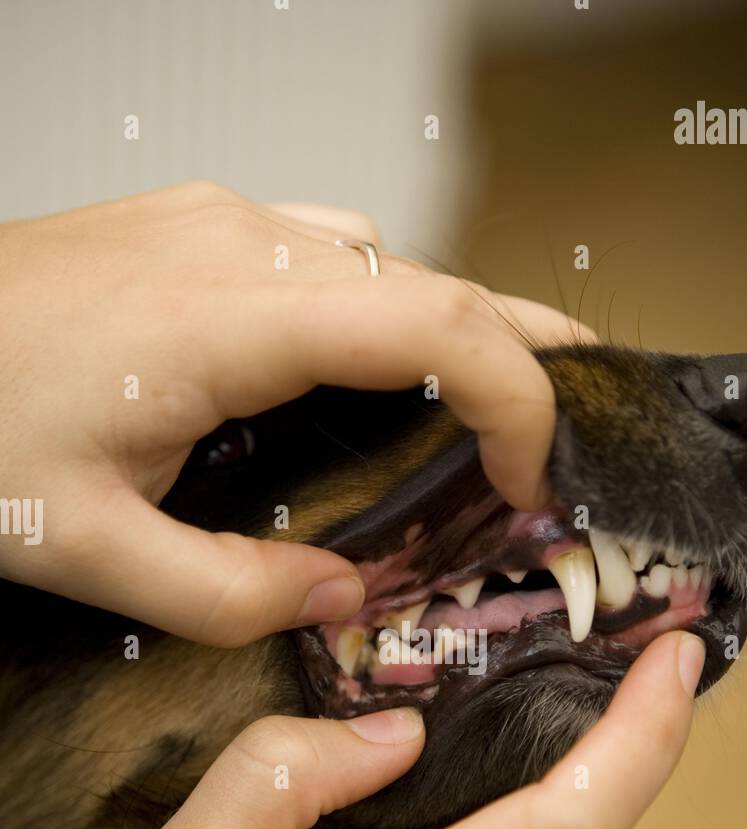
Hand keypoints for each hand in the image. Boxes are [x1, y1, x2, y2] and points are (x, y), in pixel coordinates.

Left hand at [0, 183, 589, 643]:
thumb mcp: (86, 547)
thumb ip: (228, 594)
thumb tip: (337, 600)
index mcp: (229, 318)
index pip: (438, 328)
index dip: (520, 397)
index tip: (537, 476)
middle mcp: (240, 245)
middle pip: (433, 281)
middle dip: (522, 353)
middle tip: (574, 419)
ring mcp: (215, 223)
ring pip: (384, 259)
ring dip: (452, 325)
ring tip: (492, 397)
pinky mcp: (189, 226)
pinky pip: (324, 249)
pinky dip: (382, 307)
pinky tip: (373, 363)